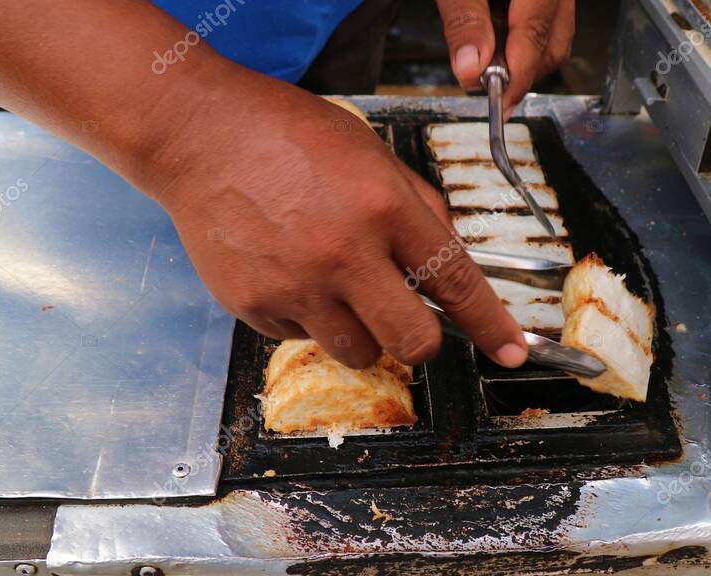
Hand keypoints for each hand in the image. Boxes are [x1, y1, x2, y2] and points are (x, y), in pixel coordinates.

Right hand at [151, 75, 527, 368]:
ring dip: (363, 332)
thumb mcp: (370, 151)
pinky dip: (308, 317)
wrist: (198, 134)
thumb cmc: (285, 133)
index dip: (491, 324)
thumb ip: (417, 205)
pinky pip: (301, 337)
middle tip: (410, 321)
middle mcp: (343, 255)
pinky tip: (290, 272)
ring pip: (357, 354)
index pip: (455, 282)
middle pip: (412, 343)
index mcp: (383, 208)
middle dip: (423, 342)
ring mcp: (295, 286)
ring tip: (336, 285)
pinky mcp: (254, 306)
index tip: (512, 351)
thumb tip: (449, 253)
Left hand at [436, 0, 574, 113]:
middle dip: (520, 74)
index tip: (499, 105)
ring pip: (553, 38)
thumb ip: (464, 22)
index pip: (536, 41)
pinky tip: (495, 40)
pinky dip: (521, 40)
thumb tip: (470, 69)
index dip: (516, 79)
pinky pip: (547, 22)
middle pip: (552, 47)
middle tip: (485, 84)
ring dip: (522, 60)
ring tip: (486, 64)